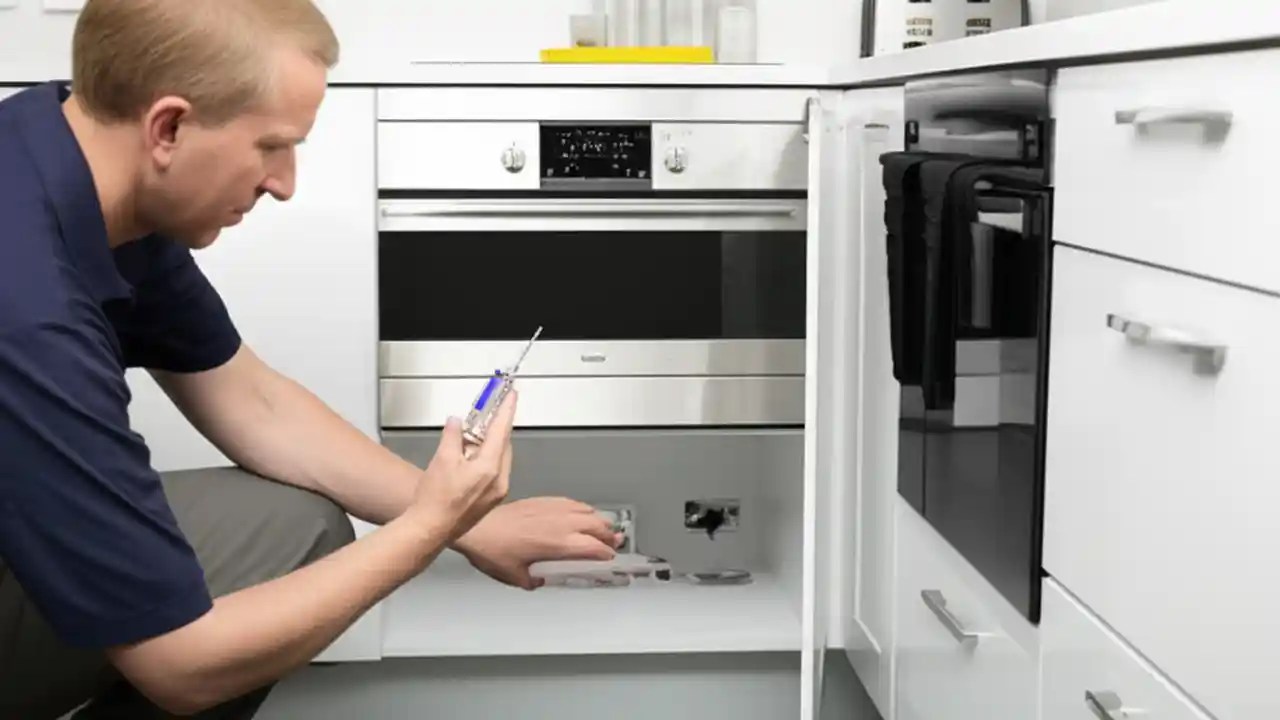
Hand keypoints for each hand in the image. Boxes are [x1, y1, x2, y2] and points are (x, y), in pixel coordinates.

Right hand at [408, 392, 516, 542]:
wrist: (429, 530)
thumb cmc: (435, 498)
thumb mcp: (442, 458)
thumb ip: (453, 436)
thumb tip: (457, 422)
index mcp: (490, 468)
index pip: (502, 431)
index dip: (506, 410)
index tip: (512, 396)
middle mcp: (500, 481)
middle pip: (503, 446)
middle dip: (495, 429)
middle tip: (486, 415)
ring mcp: (496, 493)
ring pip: (499, 460)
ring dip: (488, 446)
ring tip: (470, 438)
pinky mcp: (489, 501)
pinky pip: (494, 473)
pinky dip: (485, 461)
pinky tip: (470, 459)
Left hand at [455, 497, 623, 589]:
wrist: (476, 528)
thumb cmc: (493, 551)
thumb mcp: (516, 576)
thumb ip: (533, 580)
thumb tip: (539, 580)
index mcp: (558, 544)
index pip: (593, 547)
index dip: (605, 553)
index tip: (609, 558)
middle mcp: (559, 524)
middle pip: (596, 526)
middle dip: (608, 535)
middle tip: (614, 542)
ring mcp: (552, 509)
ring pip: (586, 511)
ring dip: (598, 520)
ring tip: (604, 526)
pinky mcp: (542, 501)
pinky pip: (570, 502)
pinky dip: (581, 508)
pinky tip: (581, 512)